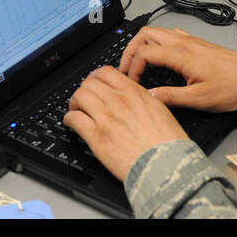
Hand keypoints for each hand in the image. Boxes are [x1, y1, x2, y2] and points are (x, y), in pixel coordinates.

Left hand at [64, 66, 188, 181]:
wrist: (166, 165)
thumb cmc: (167, 142)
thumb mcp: (160, 109)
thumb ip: (142, 98)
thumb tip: (132, 95)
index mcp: (134, 93)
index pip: (105, 72)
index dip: (95, 77)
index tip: (93, 83)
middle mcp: (118, 101)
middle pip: (89, 83)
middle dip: (83, 89)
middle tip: (83, 98)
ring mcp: (106, 118)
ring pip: (80, 97)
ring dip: (74, 102)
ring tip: (76, 109)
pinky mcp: (97, 137)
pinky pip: (75, 119)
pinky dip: (69, 119)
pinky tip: (71, 122)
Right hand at [119, 26, 236, 111]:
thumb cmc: (231, 87)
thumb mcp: (199, 99)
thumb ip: (171, 97)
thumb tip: (148, 97)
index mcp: (181, 55)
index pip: (145, 53)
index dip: (132, 67)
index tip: (131, 82)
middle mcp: (183, 42)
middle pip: (146, 34)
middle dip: (130, 50)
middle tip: (126, 68)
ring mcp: (190, 40)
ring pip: (157, 32)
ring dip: (142, 44)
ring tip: (137, 62)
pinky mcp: (196, 42)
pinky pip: (169, 35)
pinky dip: (156, 43)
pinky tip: (158, 57)